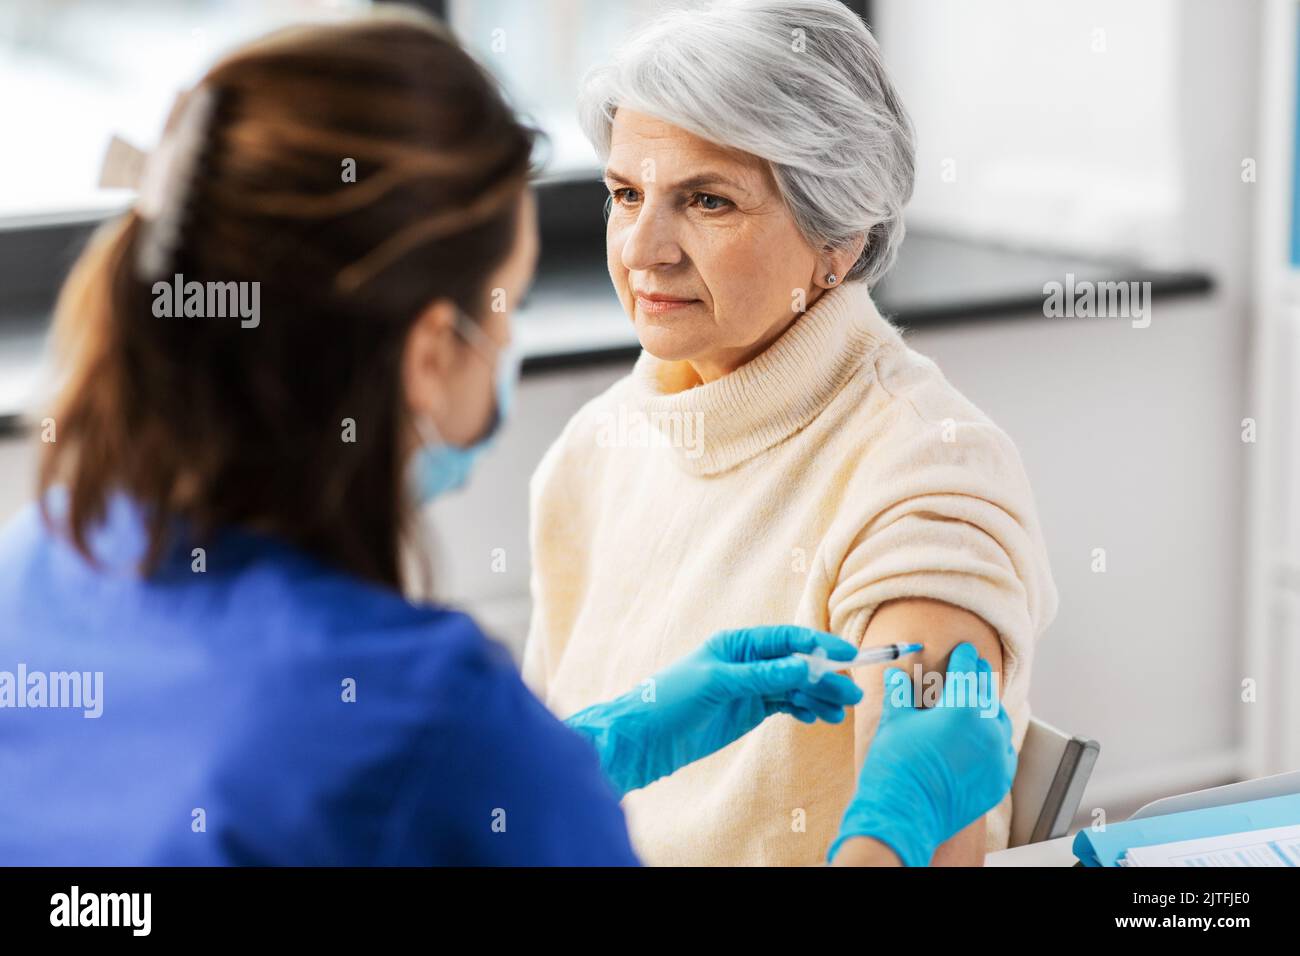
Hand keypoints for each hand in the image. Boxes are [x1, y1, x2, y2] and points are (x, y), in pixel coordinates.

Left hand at [565, 625, 863, 794]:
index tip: (847, 656)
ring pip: (794, 687)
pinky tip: (817, 717)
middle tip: (853, 694)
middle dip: (825, 677)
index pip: (787, 639)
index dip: (819, 646)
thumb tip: (805, 667)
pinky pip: (784, 705)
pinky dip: (803, 709)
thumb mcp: (717, 684)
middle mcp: (747, 661)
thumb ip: (762, 676)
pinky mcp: (748, 710)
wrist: (645, 739)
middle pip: (797, 665)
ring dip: (818, 696)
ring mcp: (749, 687)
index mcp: (738, 643)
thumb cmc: (670, 700)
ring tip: (839, 712)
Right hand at [829, 642, 1015, 865]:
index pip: (968, 673)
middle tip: (977, 666)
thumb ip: (901, 693)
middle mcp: (988, 731)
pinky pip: (1003, 753)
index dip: (965, 658)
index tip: (966, 649)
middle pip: (988, 695)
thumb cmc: (896, 765)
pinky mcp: (999, 782)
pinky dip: (996, 740)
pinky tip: (987, 738)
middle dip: (981, 679)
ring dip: (991, 709)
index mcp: (963, 709)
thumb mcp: (896, 721)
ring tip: (982, 701)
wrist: (905, 813)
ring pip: (1000, 724)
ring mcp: (997, 759)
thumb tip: (896, 674)